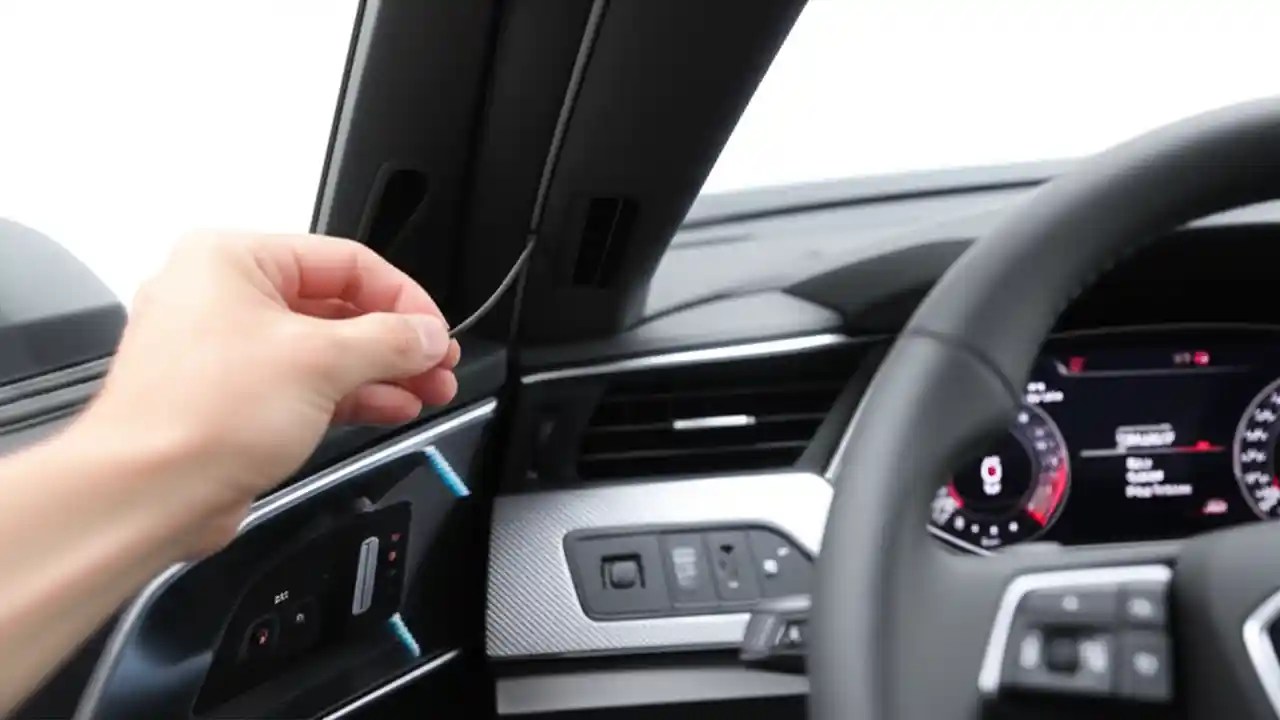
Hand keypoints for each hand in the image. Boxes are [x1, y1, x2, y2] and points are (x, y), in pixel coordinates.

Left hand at [75, 232, 459, 555]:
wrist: (147, 494)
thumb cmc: (198, 416)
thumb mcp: (321, 361)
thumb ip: (389, 341)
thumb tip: (427, 335)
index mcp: (233, 260)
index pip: (345, 261)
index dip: (403, 297)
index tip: (437, 331)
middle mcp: (223, 296)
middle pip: (337, 306)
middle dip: (397, 340)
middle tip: (439, 363)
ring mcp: (225, 349)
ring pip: (324, 348)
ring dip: (381, 370)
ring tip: (428, 389)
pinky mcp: (231, 397)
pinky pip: (304, 383)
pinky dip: (350, 394)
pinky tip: (390, 406)